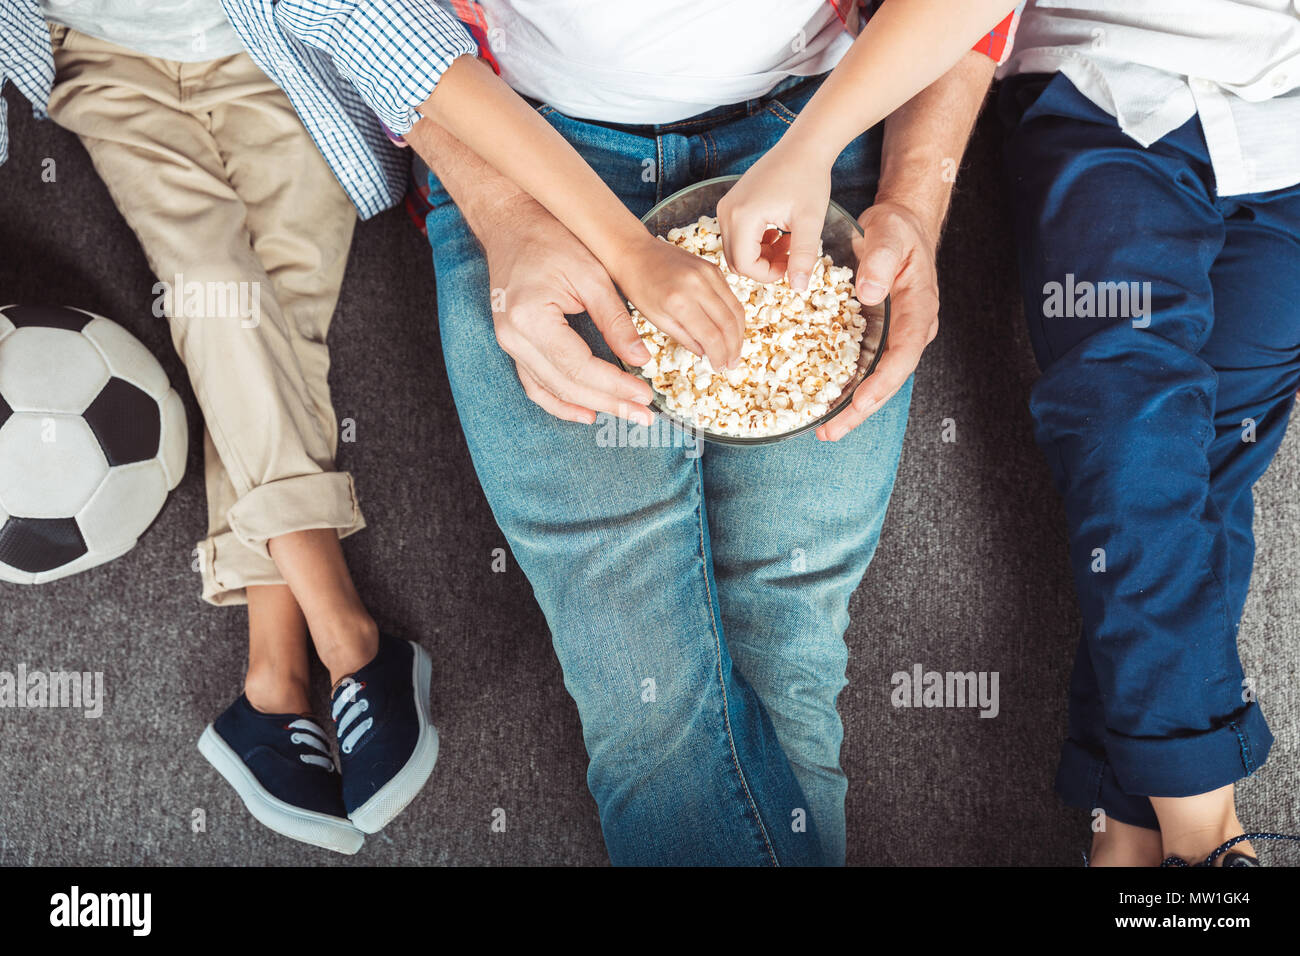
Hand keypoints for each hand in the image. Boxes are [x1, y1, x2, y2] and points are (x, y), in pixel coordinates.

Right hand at [482, 200, 656, 425]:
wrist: (511, 223)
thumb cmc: (552, 239)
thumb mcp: (592, 274)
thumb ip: (616, 320)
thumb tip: (641, 360)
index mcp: (531, 317)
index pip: (579, 366)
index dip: (615, 386)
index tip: (646, 397)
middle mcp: (513, 337)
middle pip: (566, 384)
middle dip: (608, 402)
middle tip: (645, 414)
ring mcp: (508, 344)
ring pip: (550, 390)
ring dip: (589, 407)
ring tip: (624, 416)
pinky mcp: (512, 345)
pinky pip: (535, 384)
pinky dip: (560, 402)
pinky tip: (587, 412)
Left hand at [610, 233, 745, 369]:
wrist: (635, 251)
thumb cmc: (639, 287)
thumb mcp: (656, 319)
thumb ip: (684, 338)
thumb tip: (707, 354)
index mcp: (679, 301)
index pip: (711, 336)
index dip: (719, 355)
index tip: (719, 367)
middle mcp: (698, 285)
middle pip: (728, 324)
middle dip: (733, 348)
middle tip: (732, 364)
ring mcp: (708, 274)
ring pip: (735, 309)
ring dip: (738, 333)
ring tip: (735, 350)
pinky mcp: (713, 268)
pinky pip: (731, 296)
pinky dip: (734, 315)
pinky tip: (730, 329)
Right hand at [717, 139, 832, 290]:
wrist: (803, 147)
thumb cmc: (809, 179)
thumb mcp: (810, 223)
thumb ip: (803, 257)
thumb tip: (799, 290)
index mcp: (742, 216)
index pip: (744, 265)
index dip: (768, 274)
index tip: (791, 265)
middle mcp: (726, 212)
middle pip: (736, 261)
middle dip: (764, 266)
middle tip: (791, 255)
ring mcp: (726, 207)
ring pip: (736, 250)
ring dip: (761, 255)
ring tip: (788, 242)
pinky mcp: (731, 205)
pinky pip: (737, 237)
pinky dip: (756, 244)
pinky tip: (779, 234)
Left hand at [817, 200, 939, 441]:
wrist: (900, 227)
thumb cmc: (897, 230)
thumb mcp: (890, 234)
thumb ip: (881, 259)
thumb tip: (870, 293)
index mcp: (919, 309)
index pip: (905, 352)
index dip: (883, 380)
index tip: (860, 400)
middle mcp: (910, 331)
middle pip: (890, 379)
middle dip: (862, 409)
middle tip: (831, 431)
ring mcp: (895, 337)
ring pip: (877, 380)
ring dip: (852, 408)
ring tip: (824, 430)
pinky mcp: (878, 337)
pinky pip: (864, 368)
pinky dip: (846, 388)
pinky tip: (822, 403)